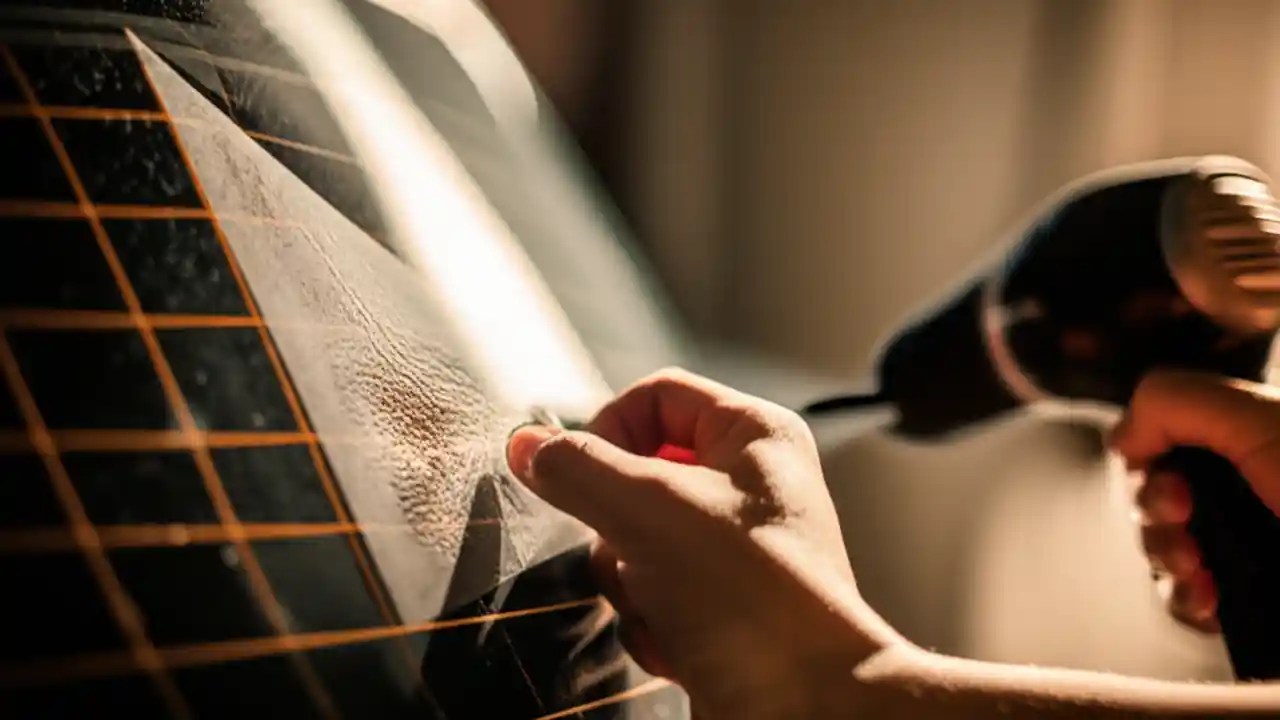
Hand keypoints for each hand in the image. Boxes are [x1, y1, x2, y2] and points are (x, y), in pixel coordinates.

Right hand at [506, 368, 897, 718]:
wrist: (806, 705)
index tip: (577, 472)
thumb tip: (526, 445)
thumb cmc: (757, 597)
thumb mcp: (651, 511)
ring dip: (630, 582)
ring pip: (632, 542)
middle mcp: (746, 486)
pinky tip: (679, 642)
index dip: (608, 427)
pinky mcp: (717, 607)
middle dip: (617, 526)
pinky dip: (650, 622)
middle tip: (636, 550)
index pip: (655, 395)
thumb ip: (580, 470)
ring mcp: (731, 550)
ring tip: (666, 605)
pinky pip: (648, 595)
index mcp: (753, 436)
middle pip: (634, 475)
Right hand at [1110, 369, 1279, 632]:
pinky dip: (1184, 599)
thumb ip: (1176, 399)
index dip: (1152, 454)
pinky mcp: (1252, 599)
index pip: (1172, 436)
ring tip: (1197, 567)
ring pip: (1166, 546)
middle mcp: (1253, 489)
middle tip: (1185, 519)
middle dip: (1155, 509)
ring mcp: (1251, 546)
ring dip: (1165, 555)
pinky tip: (1209, 598)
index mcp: (1258, 440)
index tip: (1170, 473)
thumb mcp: (1262, 418)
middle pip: (1160, 491)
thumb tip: (1125, 435)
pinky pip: (1186, 600)